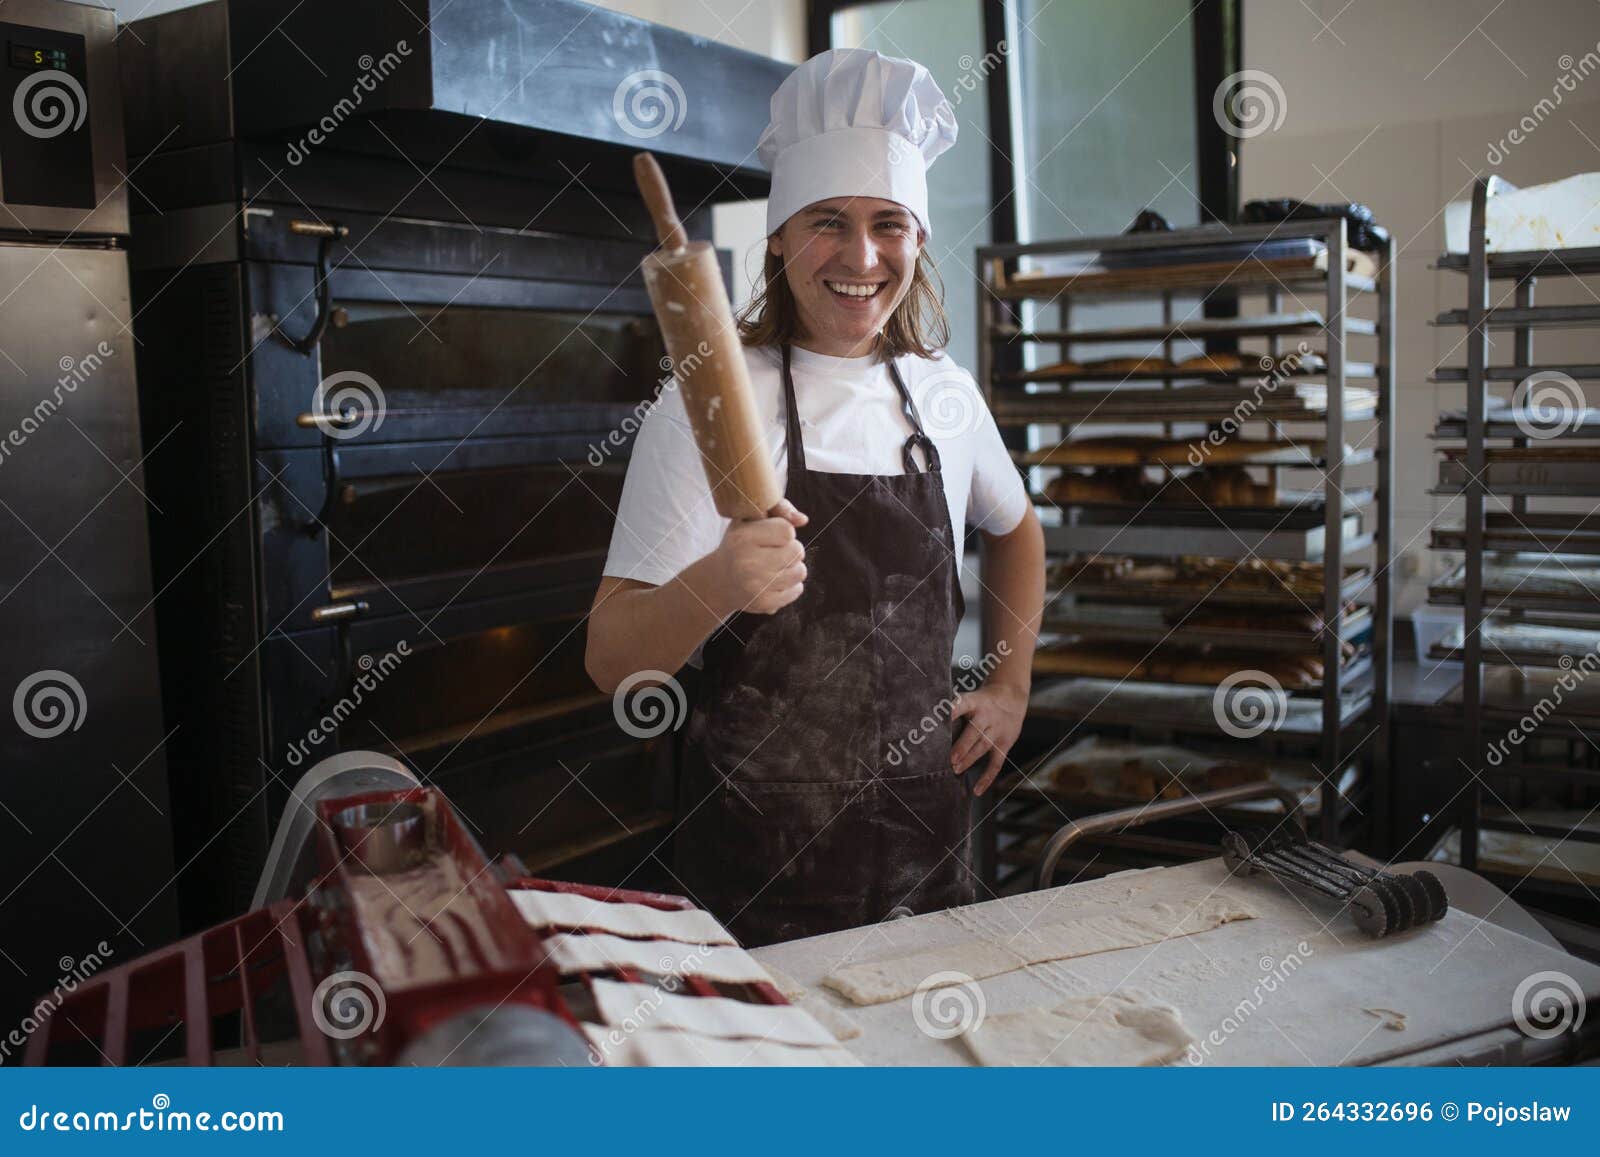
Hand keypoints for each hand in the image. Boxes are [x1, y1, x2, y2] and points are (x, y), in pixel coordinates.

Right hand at [709, 499, 808, 614]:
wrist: (719, 582)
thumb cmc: (740, 544)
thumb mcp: (749, 520)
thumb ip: (778, 509)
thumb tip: (803, 519)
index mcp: (742, 539)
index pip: (787, 531)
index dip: (784, 531)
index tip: (772, 535)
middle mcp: (748, 564)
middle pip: (797, 551)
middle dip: (791, 549)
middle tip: (776, 551)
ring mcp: (757, 586)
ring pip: (800, 571)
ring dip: (793, 567)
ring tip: (777, 565)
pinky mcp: (765, 604)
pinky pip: (797, 590)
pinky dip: (791, 585)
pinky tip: (775, 581)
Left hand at [950, 680, 1027, 795]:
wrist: (1012, 696)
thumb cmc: (981, 701)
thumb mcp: (970, 697)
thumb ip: (953, 709)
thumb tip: (926, 723)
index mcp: (974, 702)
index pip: (963, 704)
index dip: (953, 710)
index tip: (942, 715)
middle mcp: (986, 716)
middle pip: (975, 731)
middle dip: (962, 746)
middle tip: (950, 759)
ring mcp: (997, 730)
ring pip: (983, 747)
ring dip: (970, 759)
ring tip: (956, 769)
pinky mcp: (1005, 744)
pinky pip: (996, 763)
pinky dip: (987, 778)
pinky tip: (977, 790)